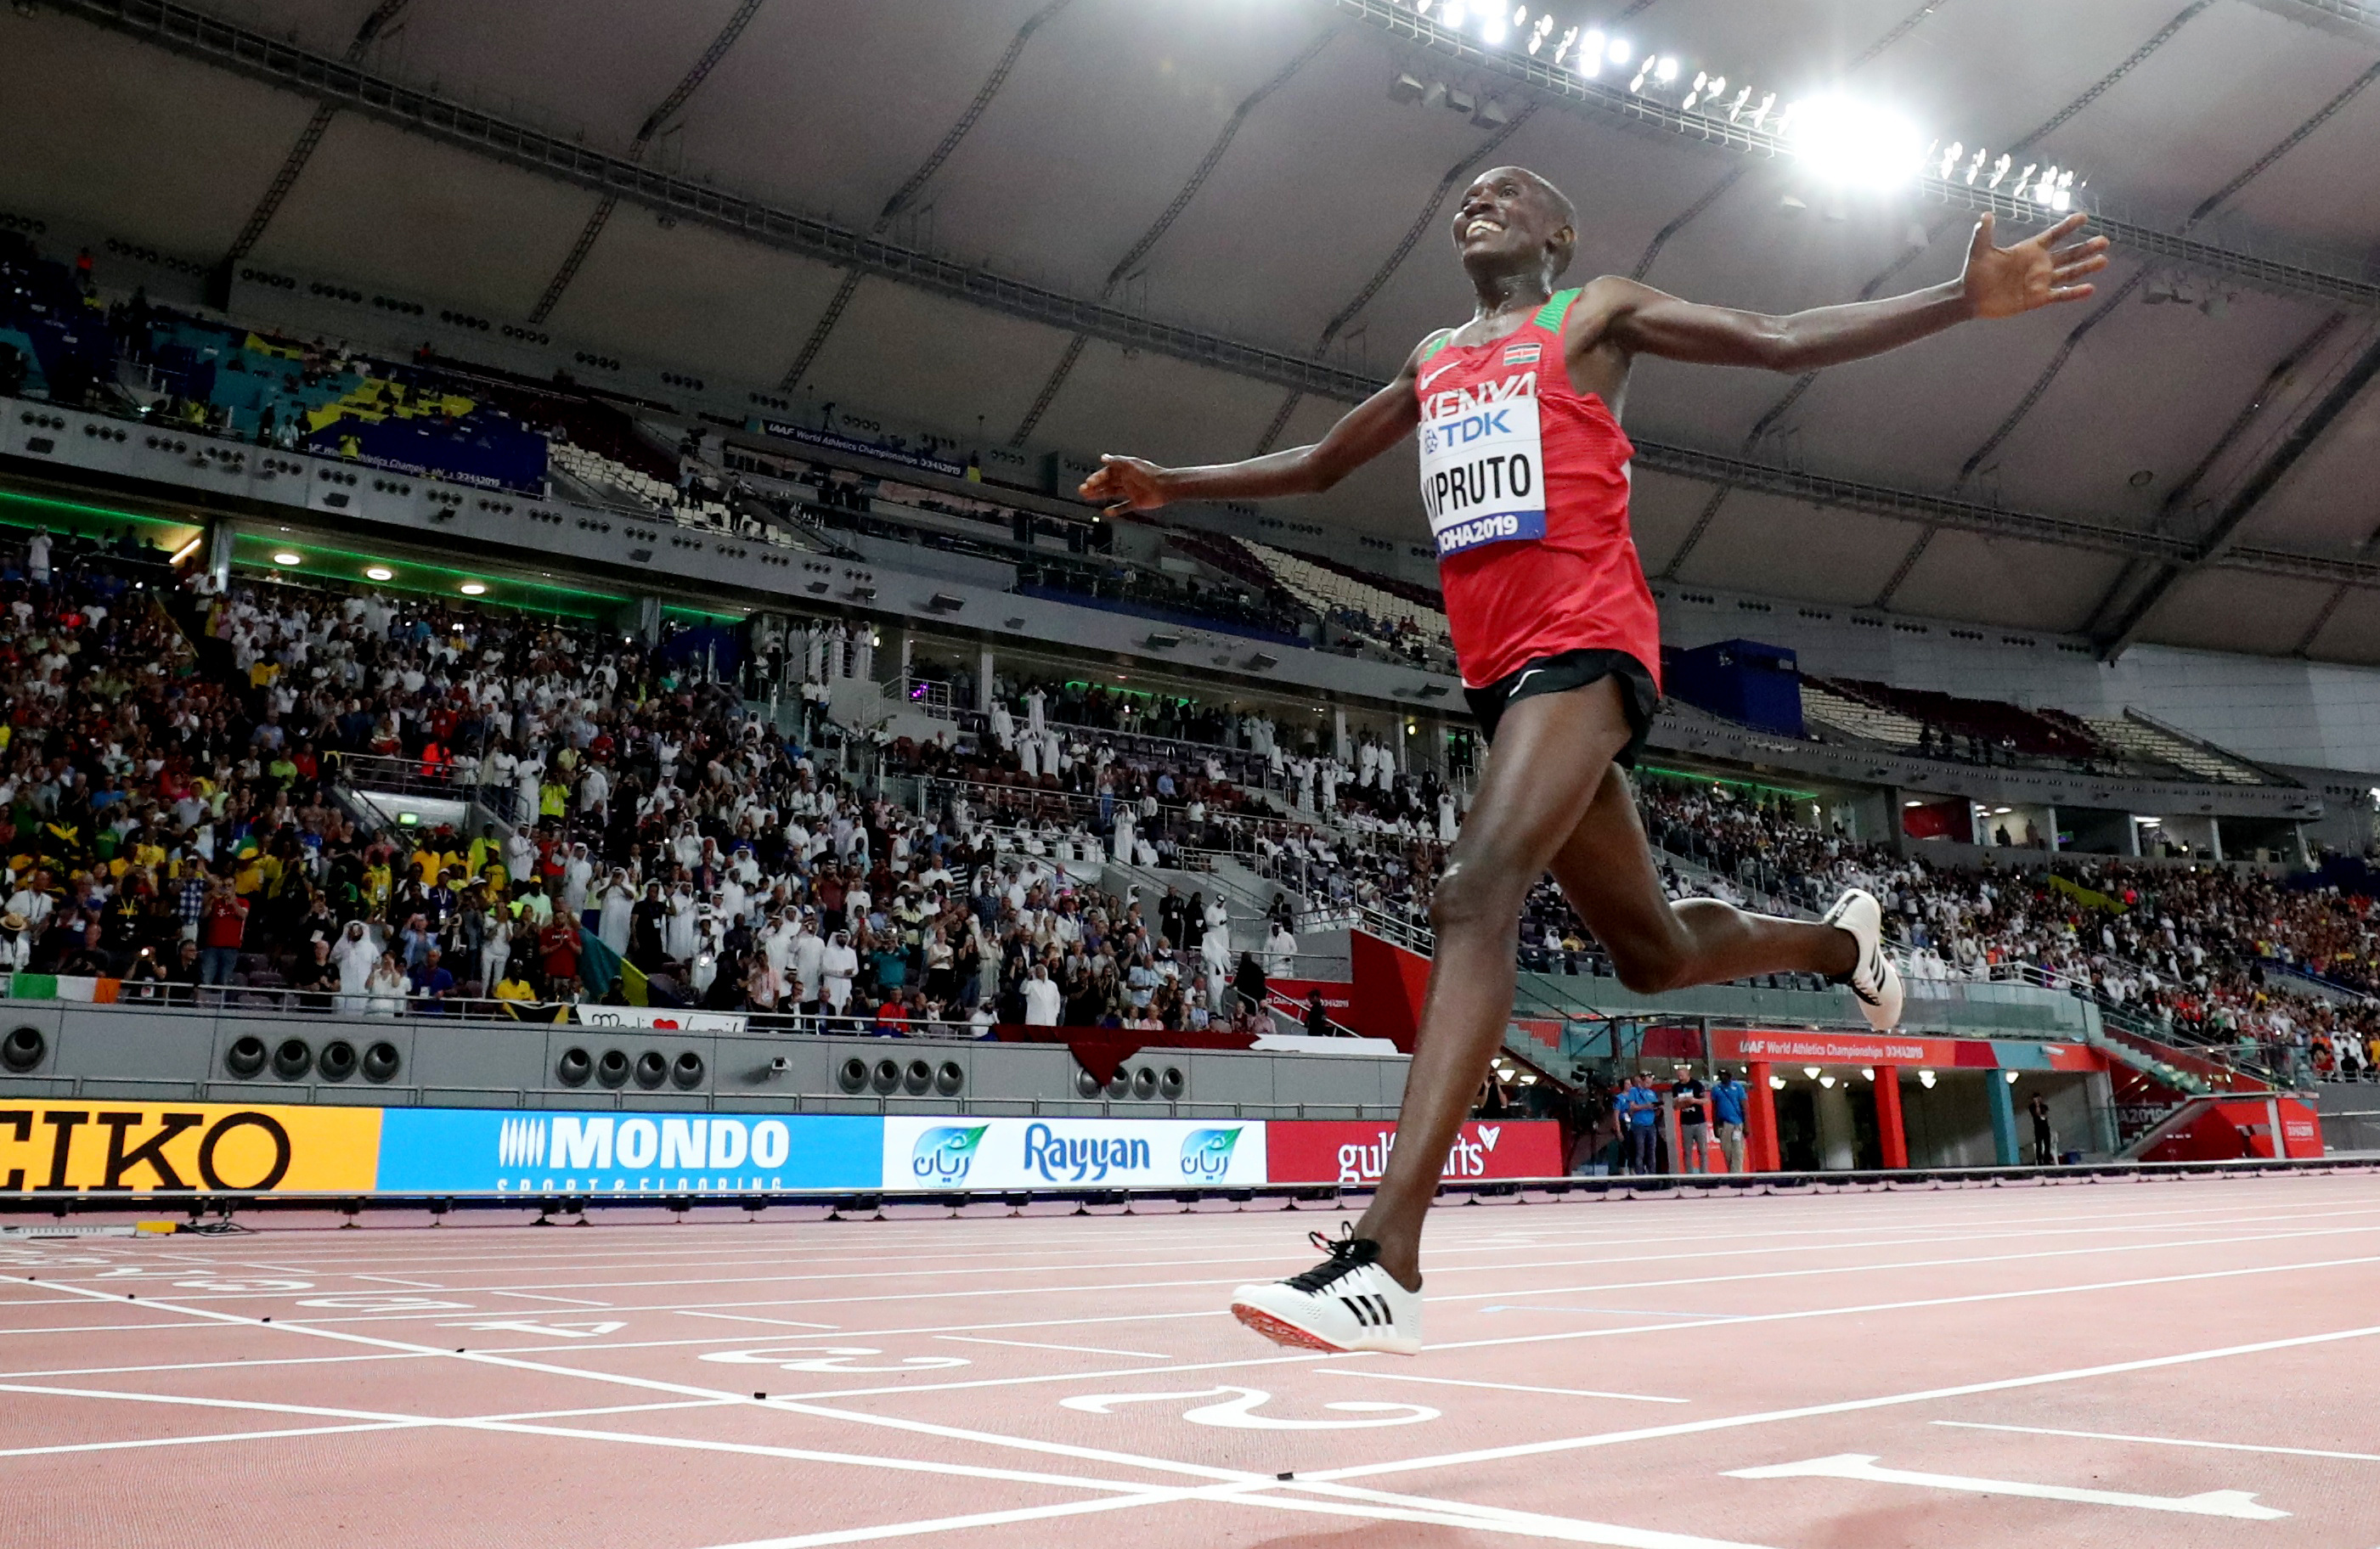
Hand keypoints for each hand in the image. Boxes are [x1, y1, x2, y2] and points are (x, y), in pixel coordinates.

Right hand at [1079, 454, 1172, 516]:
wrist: (1165, 487)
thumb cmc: (1150, 474)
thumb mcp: (1130, 464)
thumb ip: (1116, 461)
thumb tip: (1103, 457)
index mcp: (1124, 469)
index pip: (1106, 473)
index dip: (1097, 477)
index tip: (1087, 482)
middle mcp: (1126, 480)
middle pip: (1107, 483)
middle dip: (1094, 487)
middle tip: (1082, 490)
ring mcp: (1131, 491)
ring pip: (1112, 493)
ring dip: (1100, 495)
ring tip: (1088, 497)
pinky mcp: (1136, 502)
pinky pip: (1123, 506)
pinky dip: (1116, 510)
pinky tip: (1107, 512)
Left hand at [1961, 211, 2109, 318]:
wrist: (1970, 297)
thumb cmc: (1975, 272)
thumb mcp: (1979, 250)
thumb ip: (1984, 233)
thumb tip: (1985, 215)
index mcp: (2029, 250)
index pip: (2053, 236)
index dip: (2067, 227)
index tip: (2083, 217)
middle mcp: (2039, 264)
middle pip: (2068, 254)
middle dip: (2085, 248)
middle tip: (2104, 241)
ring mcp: (2040, 282)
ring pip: (2069, 273)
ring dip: (2086, 267)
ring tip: (2103, 260)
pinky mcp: (2038, 298)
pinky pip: (2060, 295)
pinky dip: (2074, 293)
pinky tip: (2090, 289)